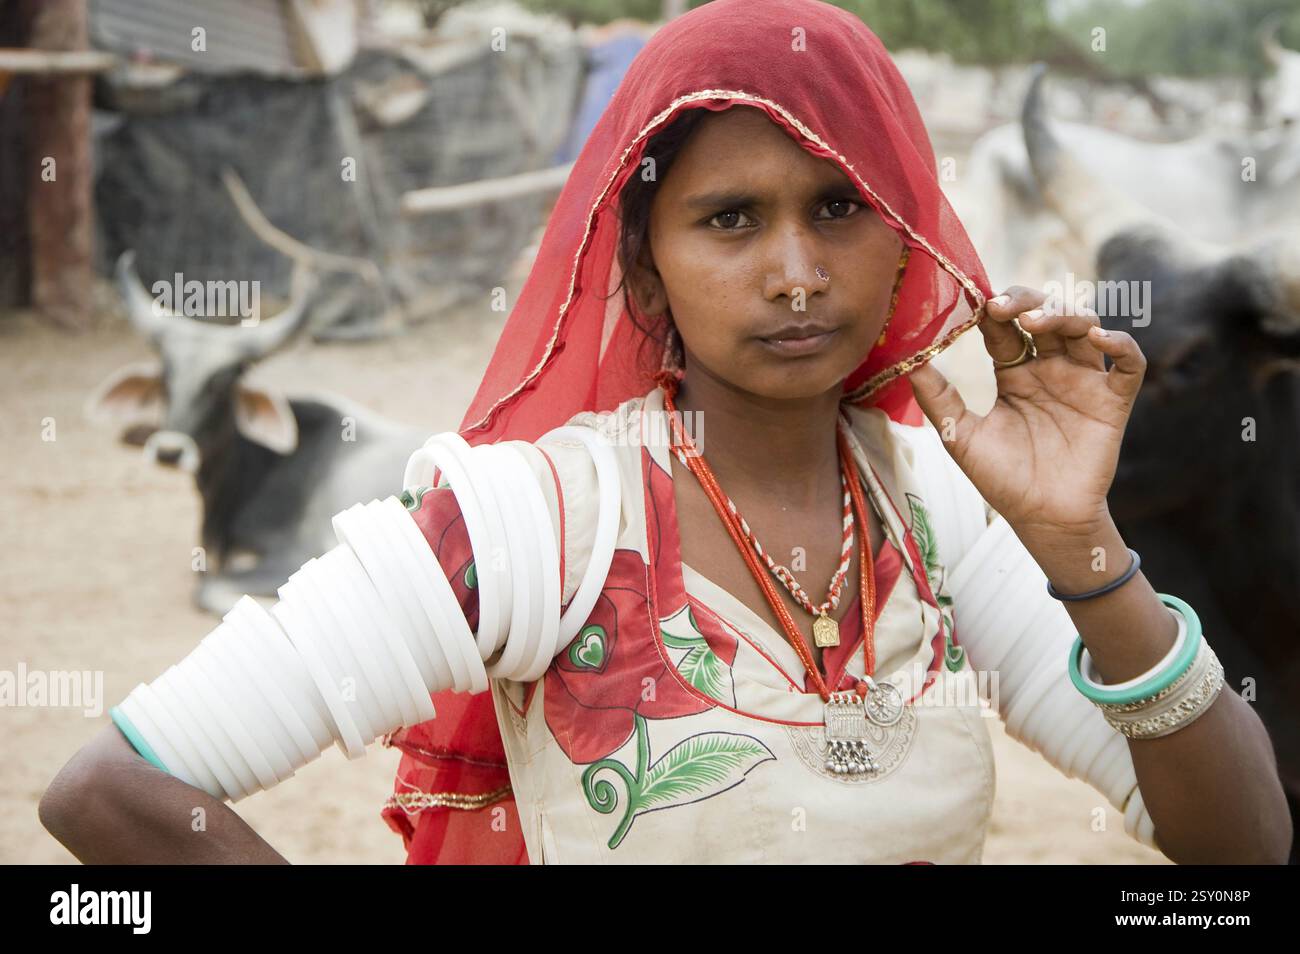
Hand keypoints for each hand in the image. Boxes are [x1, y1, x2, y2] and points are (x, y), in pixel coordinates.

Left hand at [908, 286, 1145, 539]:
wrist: (1042, 519)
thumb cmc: (1002, 479)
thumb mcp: (960, 436)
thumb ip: (939, 399)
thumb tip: (908, 362)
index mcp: (1014, 373)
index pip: (1005, 327)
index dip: (994, 310)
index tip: (977, 304)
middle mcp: (1050, 369)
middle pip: (1046, 315)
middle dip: (1027, 302)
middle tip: (1004, 307)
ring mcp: (1084, 381)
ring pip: (1084, 327)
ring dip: (1065, 314)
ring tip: (1037, 322)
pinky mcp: (1113, 400)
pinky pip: (1130, 362)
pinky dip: (1122, 343)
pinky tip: (1098, 337)